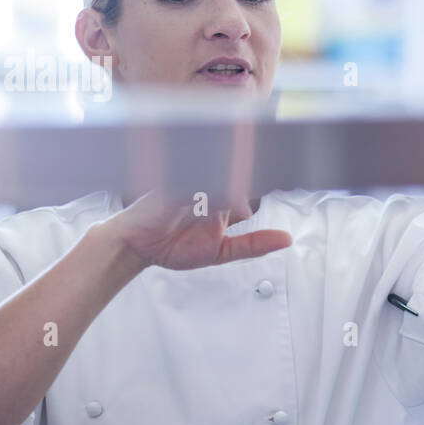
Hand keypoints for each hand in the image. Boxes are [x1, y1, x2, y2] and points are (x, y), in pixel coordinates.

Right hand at [100, 190, 291, 271]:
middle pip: (238, 174)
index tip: (282, 179)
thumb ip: (253, 245)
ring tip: (229, 203)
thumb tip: (287, 239)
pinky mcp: (171, 181)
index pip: (251, 186)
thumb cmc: (172, 247)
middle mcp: (209, 188)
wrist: (136, 248)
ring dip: (226, 184)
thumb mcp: (220, 252)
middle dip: (248, 179)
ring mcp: (190, 182)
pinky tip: (206, 197)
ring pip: (219, 173)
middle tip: (255, 189)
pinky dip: (202, 183)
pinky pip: (191, 176)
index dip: (265, 183)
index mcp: (224, 201)